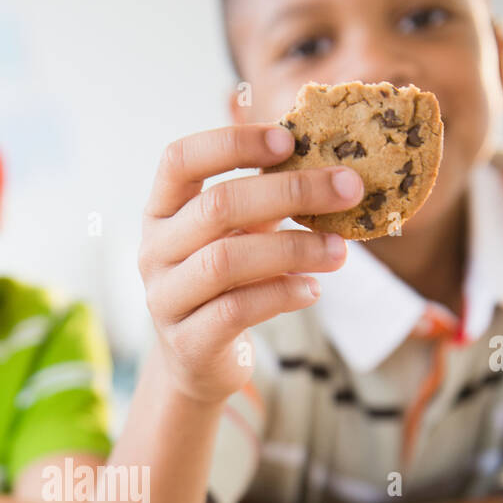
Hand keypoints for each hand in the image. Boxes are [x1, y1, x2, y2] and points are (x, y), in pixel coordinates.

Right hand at [138, 123, 363, 404]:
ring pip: (226, 261)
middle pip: (217, 207)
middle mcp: (154, 251)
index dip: (232, 144)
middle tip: (348, 190)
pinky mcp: (187, 341)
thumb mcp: (237, 233)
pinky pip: (236, 310)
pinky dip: (281, 294)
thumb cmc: (224, 284)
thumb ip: (264, 196)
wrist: (197, 361)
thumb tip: (328, 156)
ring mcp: (165, 298)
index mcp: (161, 211)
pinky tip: (313, 289)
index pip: (180, 160)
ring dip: (294, 249)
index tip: (289, 142)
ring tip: (339, 251)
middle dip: (290, 192)